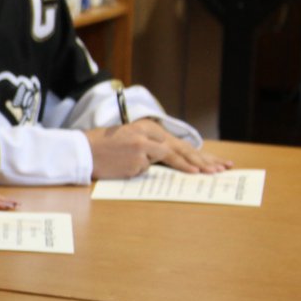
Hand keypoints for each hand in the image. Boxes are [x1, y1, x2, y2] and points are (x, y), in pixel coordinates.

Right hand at [87, 120, 228, 177]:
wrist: (83, 150)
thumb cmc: (105, 146)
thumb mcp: (131, 137)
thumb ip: (151, 145)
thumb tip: (173, 159)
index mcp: (148, 127)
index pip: (178, 142)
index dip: (198, 153)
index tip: (213, 162)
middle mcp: (148, 135)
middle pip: (180, 148)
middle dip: (201, 160)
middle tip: (218, 169)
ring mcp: (142, 148)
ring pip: (168, 159)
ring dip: (187, 166)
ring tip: (203, 173)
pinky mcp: (135, 161)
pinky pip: (146, 170)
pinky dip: (142, 171)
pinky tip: (129, 168)